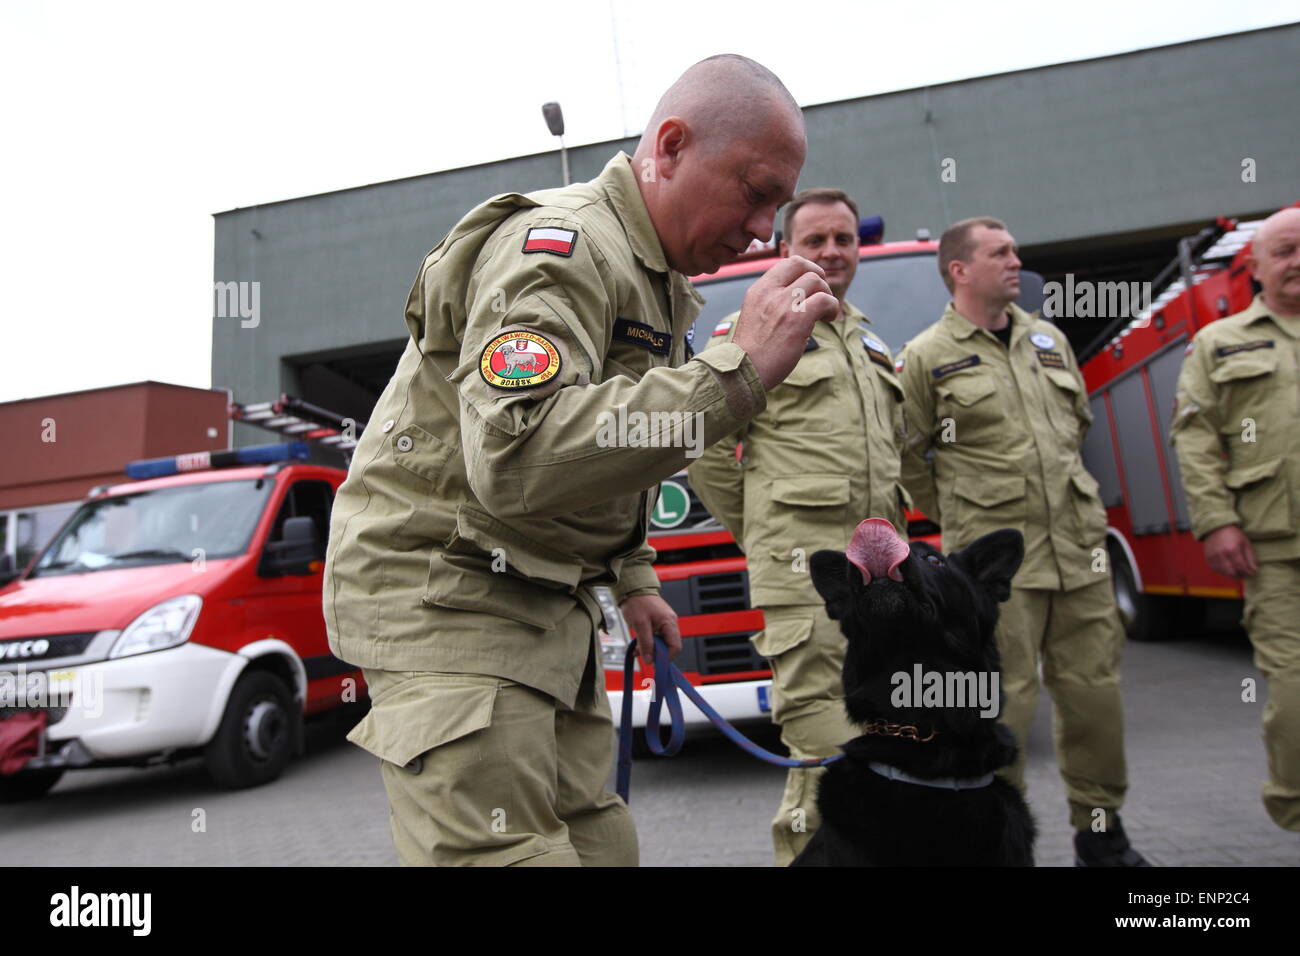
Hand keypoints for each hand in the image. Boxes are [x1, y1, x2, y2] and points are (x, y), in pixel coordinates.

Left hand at [618, 593, 680, 669]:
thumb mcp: (640, 625)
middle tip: (643, 655)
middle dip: (657, 653)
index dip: (666, 657)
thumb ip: (645, 643)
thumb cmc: (637, 603)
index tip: (654, 662)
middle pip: (669, 646)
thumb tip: (649, 661)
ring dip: (651, 648)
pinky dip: (649, 642)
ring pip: (662, 643)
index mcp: (669, 622)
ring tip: (638, 650)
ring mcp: (665, 622)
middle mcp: (670, 623)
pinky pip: (657, 637)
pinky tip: (639, 644)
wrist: (632, 589)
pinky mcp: (659, 622)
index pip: (675, 647)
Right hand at [732, 256, 838, 390]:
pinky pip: (825, 300)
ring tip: (825, 313)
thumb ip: (772, 302)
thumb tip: (797, 297)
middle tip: (821, 296)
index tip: (810, 286)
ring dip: (827, 295)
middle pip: (803, 266)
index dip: (806, 269)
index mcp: (759, 290)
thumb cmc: (751, 352)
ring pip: (816, 281)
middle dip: (819, 278)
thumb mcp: (756, 316)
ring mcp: (783, 304)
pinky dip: (832, 308)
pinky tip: (828, 319)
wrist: (743, 372)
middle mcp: (770, 292)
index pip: (787, 262)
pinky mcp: (797, 319)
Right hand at [1203, 525, 1257, 577]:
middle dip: (1241, 574)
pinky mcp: (1208, 559)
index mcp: (1232, 549)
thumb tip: (1254, 570)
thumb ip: (1250, 557)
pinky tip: (1228, 568)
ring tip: (1238, 571)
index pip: (1241, 567)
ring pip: (1224, 573)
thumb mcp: (1245, 543)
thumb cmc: (1233, 535)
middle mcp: (1221, 555)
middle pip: (1232, 572)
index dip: (1248, 572)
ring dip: (1232, 574)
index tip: (1253, 573)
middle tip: (1245, 573)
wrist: (1216, 528)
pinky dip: (1224, 572)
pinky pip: (1217, 570)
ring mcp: (1213, 557)